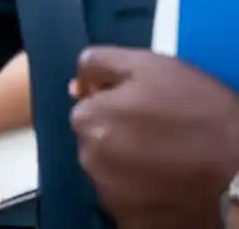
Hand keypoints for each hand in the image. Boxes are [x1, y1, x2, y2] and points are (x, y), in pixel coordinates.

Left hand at [70, 46, 238, 227]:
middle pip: (99, 138)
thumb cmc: (200, 114)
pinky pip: (130, 199)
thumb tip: (77, 82)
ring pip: (113, 169)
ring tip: (174, 157)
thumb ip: (102, 63)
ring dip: (133, 162)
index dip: (121, 101)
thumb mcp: (151, 66)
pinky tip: (172, 182)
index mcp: (88, 118)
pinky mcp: (129, 219)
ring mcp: (107, 192)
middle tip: (167, 132)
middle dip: (123, 132)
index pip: (92, 104)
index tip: (151, 107)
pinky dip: (146, 192)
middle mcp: (87, 157)